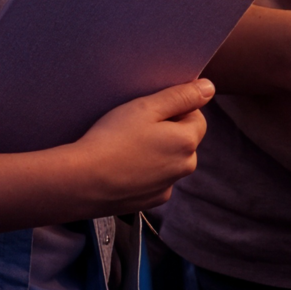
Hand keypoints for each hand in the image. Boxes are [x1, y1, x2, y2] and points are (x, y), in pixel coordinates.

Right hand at [65, 78, 213, 214]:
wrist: (81, 182)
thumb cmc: (112, 139)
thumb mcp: (146, 107)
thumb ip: (181, 96)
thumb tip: (209, 88)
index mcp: (187, 142)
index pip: (196, 117)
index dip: (174, 109)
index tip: (149, 111)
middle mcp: (184, 167)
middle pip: (184, 140)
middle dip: (167, 131)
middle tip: (135, 127)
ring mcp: (167, 187)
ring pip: (169, 161)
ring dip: (157, 152)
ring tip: (126, 147)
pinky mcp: (150, 201)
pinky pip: (155, 180)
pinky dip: (145, 172)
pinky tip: (123, 166)